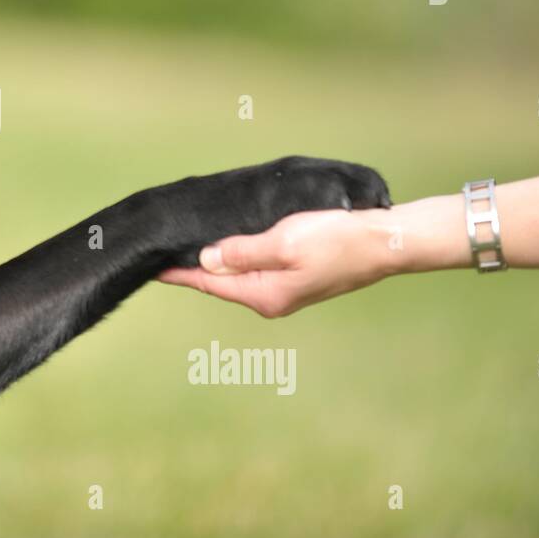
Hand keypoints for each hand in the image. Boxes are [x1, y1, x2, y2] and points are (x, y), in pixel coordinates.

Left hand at [156, 208, 398, 316]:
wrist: (386, 242)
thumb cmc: (337, 238)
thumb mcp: (283, 242)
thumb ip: (241, 253)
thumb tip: (205, 262)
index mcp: (264, 294)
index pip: (209, 282)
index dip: (180, 272)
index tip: (152, 265)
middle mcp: (271, 299)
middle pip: (221, 281)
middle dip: (192, 268)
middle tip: (162, 252)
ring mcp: (286, 291)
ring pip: (239, 275)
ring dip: (215, 262)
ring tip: (186, 248)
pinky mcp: (298, 279)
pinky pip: (257, 268)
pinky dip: (238, 258)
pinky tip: (228, 247)